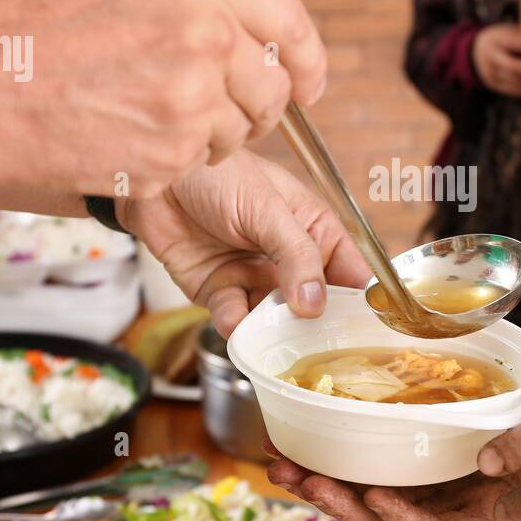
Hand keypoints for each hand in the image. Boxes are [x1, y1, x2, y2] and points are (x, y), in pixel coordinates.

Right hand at [0, 0, 326, 197]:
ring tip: (141, 114)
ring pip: (241, 134)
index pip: (291, 23)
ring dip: (207, 135)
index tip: (308, 82)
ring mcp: (193, 95)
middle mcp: (208, 29)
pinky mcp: (172, 153)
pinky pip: (198, 165)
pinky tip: (119, 136)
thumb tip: (254, 34)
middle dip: (253, 106)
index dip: (308, 61)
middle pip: (275, 88)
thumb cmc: (28, 27)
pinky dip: (168, 161)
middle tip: (204, 106)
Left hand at [121, 150, 369, 335]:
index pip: (349, 271)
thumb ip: (296, 255)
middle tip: (316, 345)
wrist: (156, 178)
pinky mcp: (219, 289)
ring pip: (275, 318)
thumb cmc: (218, 175)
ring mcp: (255, 276)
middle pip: (315, 304)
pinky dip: (236, 323)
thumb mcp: (266, 209)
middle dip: (315, 325)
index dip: (359, 302)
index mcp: (314, 229)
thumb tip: (315, 302)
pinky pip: (235, 316)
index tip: (364, 331)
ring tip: (271, 335)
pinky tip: (234, 318)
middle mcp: (288, 258)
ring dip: (273, 329)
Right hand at [265, 369, 520, 520]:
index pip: (379, 474)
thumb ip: (468, 357)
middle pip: (374, 505)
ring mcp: (477, 511)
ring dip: (346, 506)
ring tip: (307, 480)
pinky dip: (401, 519)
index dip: (330, 466)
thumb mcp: (511, 373)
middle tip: (277, 466)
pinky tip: (373, 497)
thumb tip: (420, 308)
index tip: (290, 445)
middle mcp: (458, 493)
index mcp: (452, 462)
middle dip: (320, 489)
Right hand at [472, 23, 520, 97]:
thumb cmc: (506, 36)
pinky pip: (515, 90)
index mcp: (494, 39)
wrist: (479, 50)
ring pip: (516, 81)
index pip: (513, 43)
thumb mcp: (513, 30)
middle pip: (513, 67)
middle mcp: (489, 57)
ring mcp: (489, 73)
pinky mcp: (493, 85)